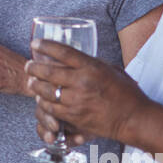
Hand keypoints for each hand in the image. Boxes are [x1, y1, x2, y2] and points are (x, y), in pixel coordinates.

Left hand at [25, 39, 148, 145]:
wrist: (134, 118)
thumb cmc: (126, 93)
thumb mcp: (110, 70)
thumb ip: (91, 64)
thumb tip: (76, 59)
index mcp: (91, 67)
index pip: (63, 52)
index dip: (45, 46)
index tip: (35, 43)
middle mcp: (82, 82)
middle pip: (48, 71)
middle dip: (34, 67)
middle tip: (28, 65)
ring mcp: (76, 100)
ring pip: (46, 91)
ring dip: (35, 85)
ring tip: (31, 81)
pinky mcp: (74, 116)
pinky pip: (51, 108)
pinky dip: (43, 103)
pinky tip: (41, 99)